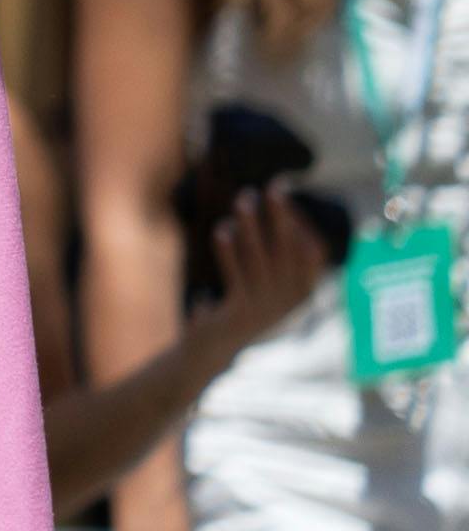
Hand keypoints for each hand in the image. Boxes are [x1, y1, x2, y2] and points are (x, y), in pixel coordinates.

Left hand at [198, 184, 338, 350]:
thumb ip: (277, 254)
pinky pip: (236, 272)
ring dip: (252, 224)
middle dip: (282, 215)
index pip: (315, 251)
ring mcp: (268, 306)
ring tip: (244, 199)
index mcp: (304, 291)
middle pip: (290, 249)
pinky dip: (228, 249)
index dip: (303, 222)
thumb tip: (275, 207)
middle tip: (273, 186)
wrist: (216, 345)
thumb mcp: (267, 281)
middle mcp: (291, 300)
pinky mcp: (241, 311)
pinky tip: (222, 230)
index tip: (288, 198)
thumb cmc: (242, 303)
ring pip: (261, 256)